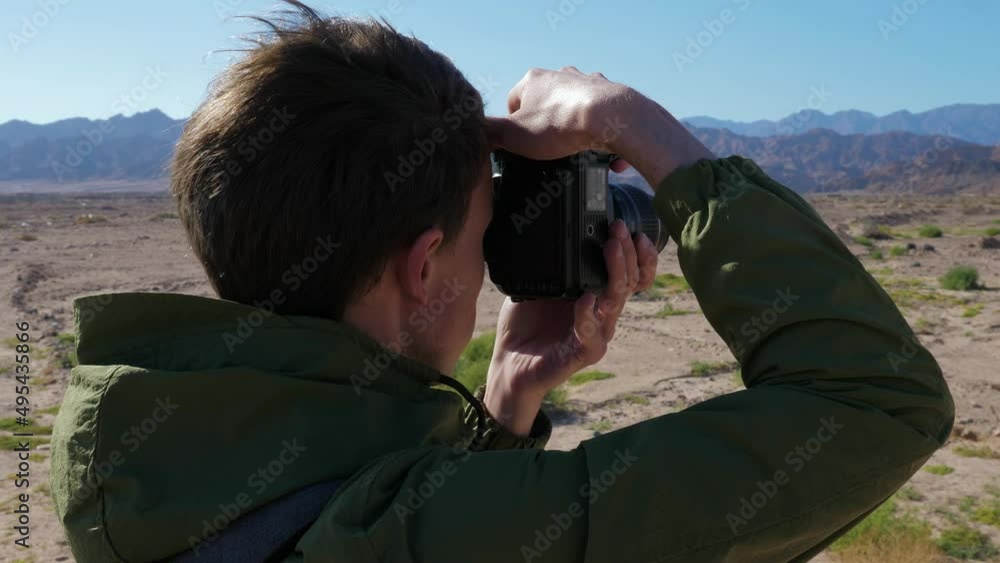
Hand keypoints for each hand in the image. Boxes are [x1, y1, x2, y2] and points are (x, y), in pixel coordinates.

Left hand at [483, 221, 658, 435]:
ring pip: (616, 301)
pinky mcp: (584, 353)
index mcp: (595, 295)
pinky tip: (583, 299)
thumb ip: (551, 264)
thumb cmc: (524, 322)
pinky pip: (593, 335)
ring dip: (615, 272)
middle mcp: (601, 313)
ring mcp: (596, 333)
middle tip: (619, 228)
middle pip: (628, 282)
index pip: (631, 275)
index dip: (639, 255)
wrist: (510, 362)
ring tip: (609, 249)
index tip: (633, 231)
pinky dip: (587, 315)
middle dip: (627, 252)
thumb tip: (552, 228)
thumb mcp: (537, 284)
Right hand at [488, 66, 713, 187]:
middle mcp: (560, 75)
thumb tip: (471, 134)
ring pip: (575, 108)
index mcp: (533, 80)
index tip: (520, 143)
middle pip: (545, 102)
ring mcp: (588, 82)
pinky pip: (604, 119)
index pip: (514, 101)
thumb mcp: (512, 134)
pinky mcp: (611, 96)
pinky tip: (609, 161)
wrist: (609, 117)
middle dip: (545, 125)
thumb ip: (488, 133)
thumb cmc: (559, 125)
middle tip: (547, 150)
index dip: (514, 124)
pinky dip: (604, 137)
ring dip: (574, 128)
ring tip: (576, 151)